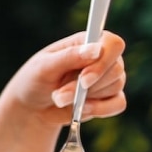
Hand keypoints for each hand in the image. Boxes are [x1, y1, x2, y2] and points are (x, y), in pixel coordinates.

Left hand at [3, 29, 126, 129]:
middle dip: (86, 87)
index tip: (84, 79)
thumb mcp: (44, 67)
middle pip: (115, 69)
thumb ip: (69, 56)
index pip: (113, 44)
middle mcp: (103, 57)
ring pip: (115, 86)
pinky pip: (119, 104)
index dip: (104, 61)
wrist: (32, 107)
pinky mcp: (109, 98)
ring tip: (60, 99)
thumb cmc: (36, 80)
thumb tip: (96, 50)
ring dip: (85, 99)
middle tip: (59, 96)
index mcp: (87, 42)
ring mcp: (109, 78)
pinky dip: (100, 109)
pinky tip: (81, 110)